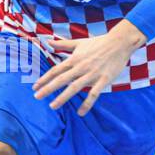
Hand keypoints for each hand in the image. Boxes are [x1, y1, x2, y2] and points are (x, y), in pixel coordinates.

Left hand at [31, 24, 145, 115]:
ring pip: (74, 88)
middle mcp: (81, 67)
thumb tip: (48, 41)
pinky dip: (87, 104)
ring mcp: (92, 74)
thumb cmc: (99, 42)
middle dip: (48, 88)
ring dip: (62, 97)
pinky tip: (80, 113)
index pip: (56, 70)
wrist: (120, 43)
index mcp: (75, 59)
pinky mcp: (103, 80)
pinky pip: (94, 94)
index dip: (44, 79)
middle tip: (37, 97)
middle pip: (61, 79)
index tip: (35, 87)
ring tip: (52, 106)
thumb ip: (63, 44)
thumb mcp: (79, 43)